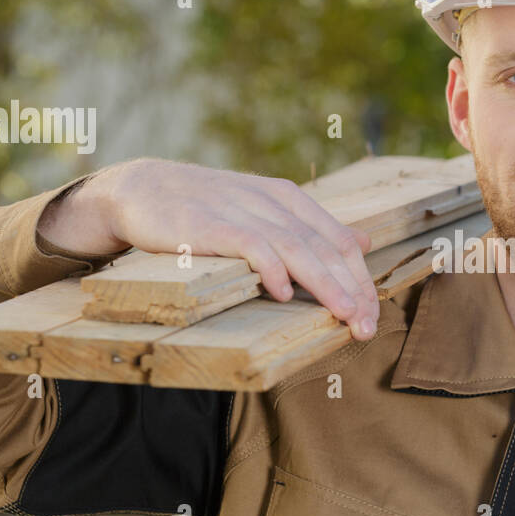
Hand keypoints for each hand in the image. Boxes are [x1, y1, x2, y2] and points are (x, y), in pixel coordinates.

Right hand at [40, 159, 379, 339]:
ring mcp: (243, 212)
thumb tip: (364, 242)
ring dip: (324, 284)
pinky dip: (270, 268)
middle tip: (367, 326)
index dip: (360, 279)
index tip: (373, 316)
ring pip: (297, 248)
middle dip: (351, 289)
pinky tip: (285, 293)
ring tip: (344, 314)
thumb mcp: (266, 210)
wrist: (141, 189)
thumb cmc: (206, 208)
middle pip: (324, 249)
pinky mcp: (211, 225)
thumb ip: (313, 228)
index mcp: (290, 200)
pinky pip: (250, 245)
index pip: (339, 242)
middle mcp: (272, 203)